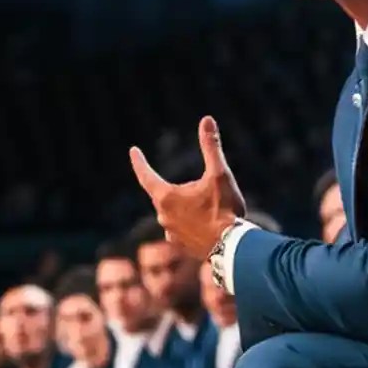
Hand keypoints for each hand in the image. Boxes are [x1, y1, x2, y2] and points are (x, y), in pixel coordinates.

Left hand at [130, 116, 246, 259]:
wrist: (233, 247)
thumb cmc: (224, 209)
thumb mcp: (219, 174)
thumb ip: (211, 147)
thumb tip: (207, 120)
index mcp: (166, 197)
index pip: (146, 175)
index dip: (139, 161)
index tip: (134, 151)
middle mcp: (163, 216)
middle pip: (164, 195)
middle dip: (179, 189)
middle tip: (201, 188)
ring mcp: (171, 234)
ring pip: (173, 214)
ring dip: (185, 208)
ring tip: (207, 208)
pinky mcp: (182, 247)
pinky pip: (181, 230)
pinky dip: (190, 224)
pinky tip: (205, 226)